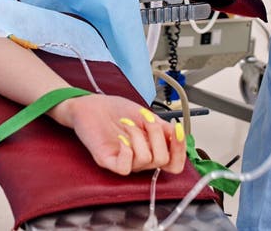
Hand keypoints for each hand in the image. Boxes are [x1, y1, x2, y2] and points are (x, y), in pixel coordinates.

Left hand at [59, 94, 185, 175]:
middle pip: (163, 160)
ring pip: (146, 159)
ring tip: (126, 123)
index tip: (176, 129)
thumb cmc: (115, 110)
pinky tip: (121, 136)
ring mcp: (125, 161)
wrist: (91, 104)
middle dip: (157, 134)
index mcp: (152, 149)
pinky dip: (126, 149)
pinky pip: (124, 167)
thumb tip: (180, 134)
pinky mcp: (108, 161)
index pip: (174, 164)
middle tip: (145, 119)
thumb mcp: (145, 115)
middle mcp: (141, 159)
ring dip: (138, 134)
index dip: (180, 149)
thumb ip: (163, 128)